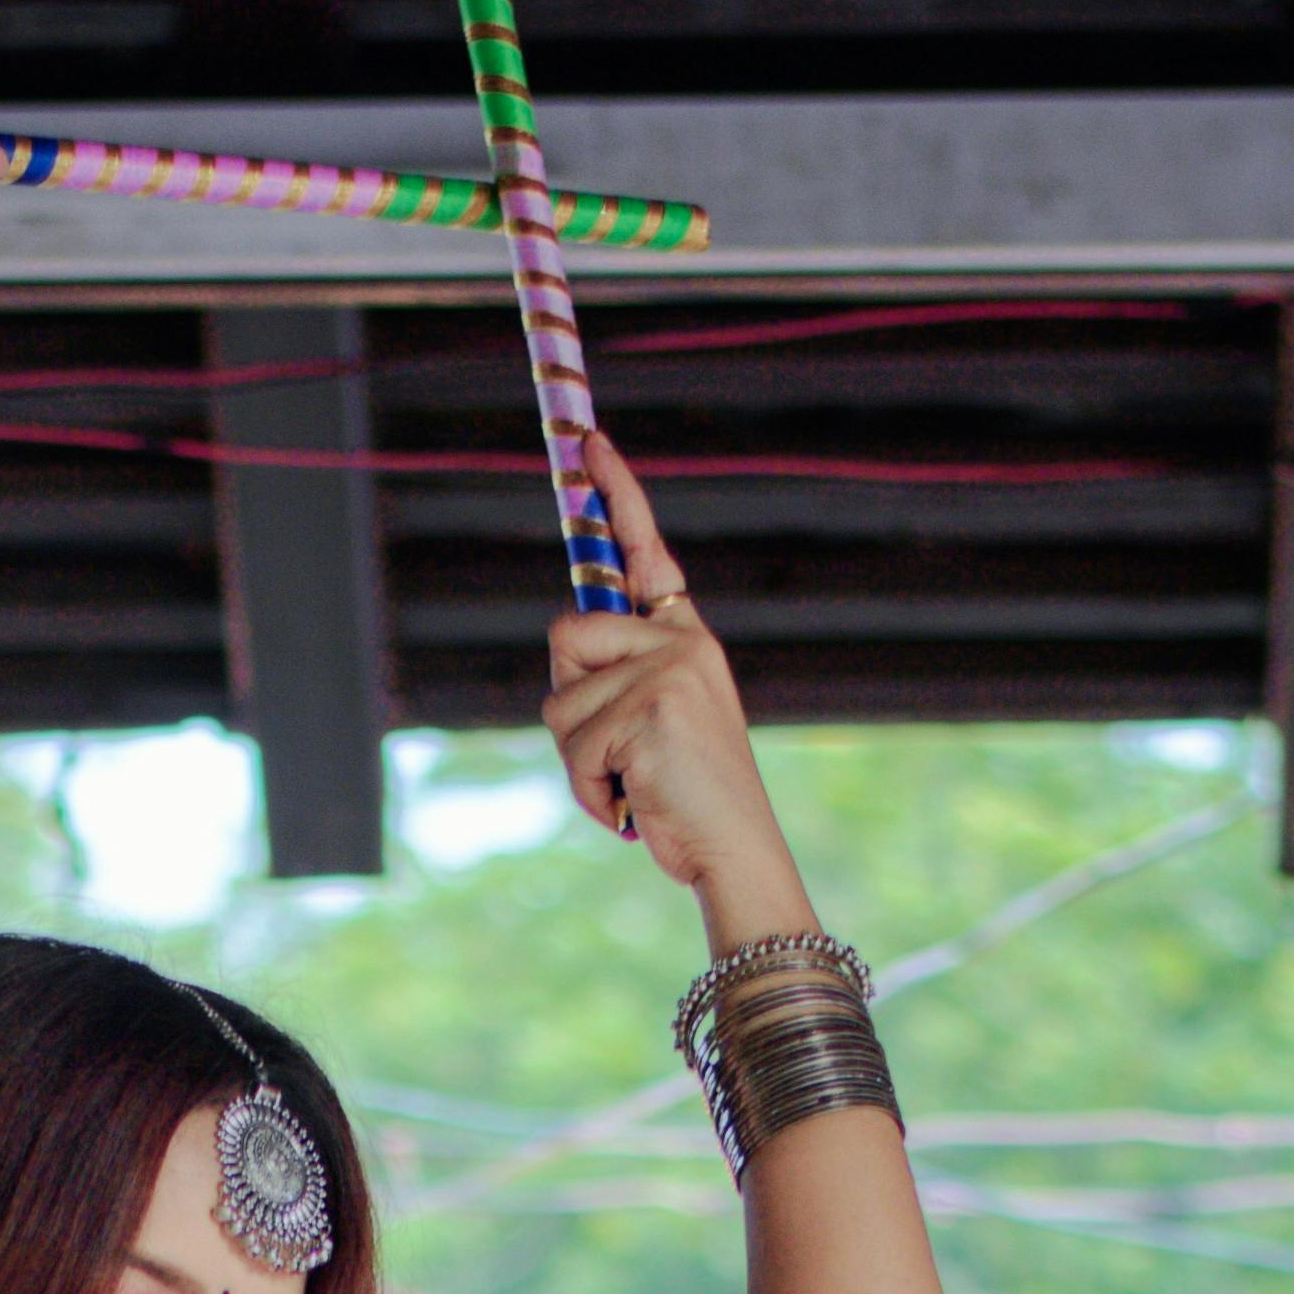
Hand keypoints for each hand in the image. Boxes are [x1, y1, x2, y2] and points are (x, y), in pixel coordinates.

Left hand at [538, 434, 803, 920]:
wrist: (735, 851)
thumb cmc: (687, 801)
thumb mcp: (651, 726)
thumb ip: (616, 680)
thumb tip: (566, 645)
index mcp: (684, 637)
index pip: (644, 553)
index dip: (616, 494)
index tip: (589, 443)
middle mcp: (681, 640)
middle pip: (564, 638)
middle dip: (569, 704)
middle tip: (616, 753)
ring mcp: (669, 669)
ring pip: (559, 702)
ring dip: (578, 762)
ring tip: (630, 784)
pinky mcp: (651, 706)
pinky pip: (573, 745)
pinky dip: (588, 790)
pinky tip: (631, 803)